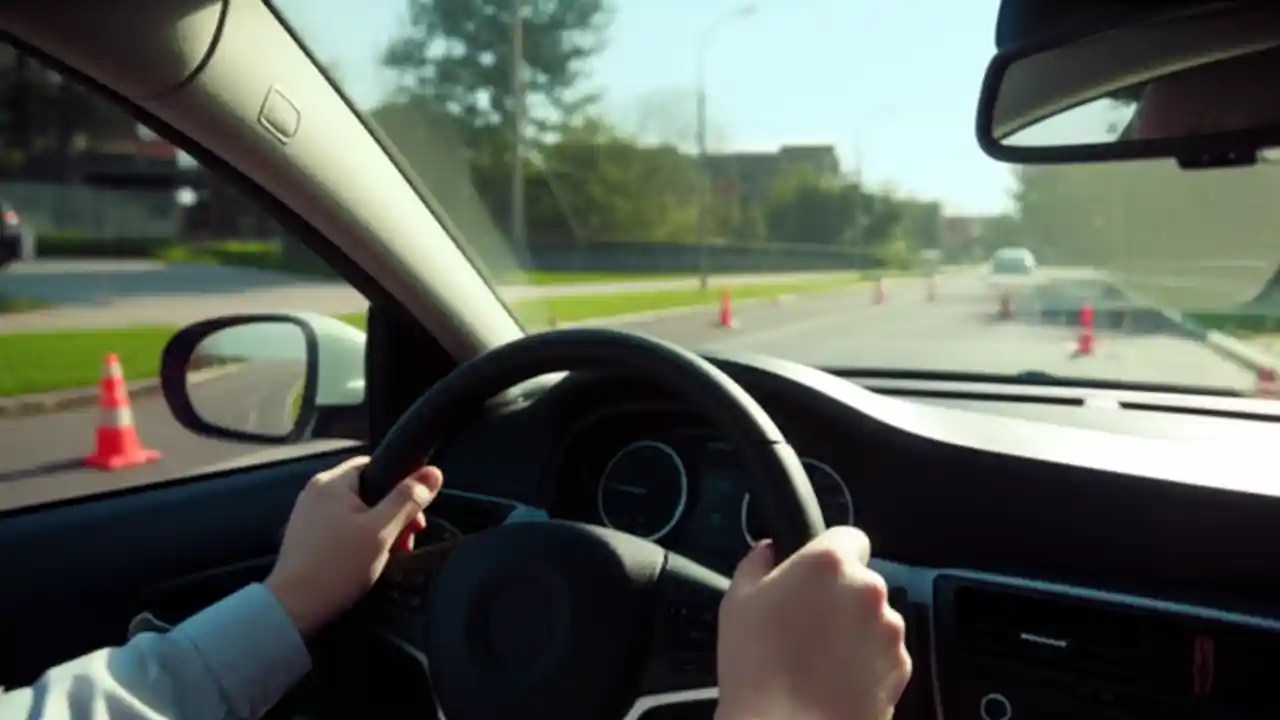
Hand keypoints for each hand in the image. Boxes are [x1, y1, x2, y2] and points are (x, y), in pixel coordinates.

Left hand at [265, 456, 443, 635]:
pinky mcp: (303, 538)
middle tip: (405, 540)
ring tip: (387, 555)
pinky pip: (340, 529)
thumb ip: (408, 500)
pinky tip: (365, 563)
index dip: (400, 485)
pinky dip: (357, 541)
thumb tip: (433, 472)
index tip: (414, 513)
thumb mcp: (382, 531)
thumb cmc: (337, 566)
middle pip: (367, 492)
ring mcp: (306, 516)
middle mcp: (315, 492)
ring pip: (355, 513)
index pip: (375, 465)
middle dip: (392, 514)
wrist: (292, 608)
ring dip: (378, 531)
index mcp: (332, 482)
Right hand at [715, 527, 910, 719]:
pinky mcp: (901, 667)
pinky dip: (867, 661)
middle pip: (862, 581)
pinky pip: (885, 653)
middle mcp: (868, 589)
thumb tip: (768, 550)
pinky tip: (835, 679)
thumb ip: (757, 563)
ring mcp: (889, 630)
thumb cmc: (755, 665)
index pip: (850, 537)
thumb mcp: (737, 601)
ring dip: (855, 629)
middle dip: (841, 596)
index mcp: (829, 563)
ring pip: (875, 618)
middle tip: (807, 623)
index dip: (831, 554)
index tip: (814, 576)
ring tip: (819, 657)